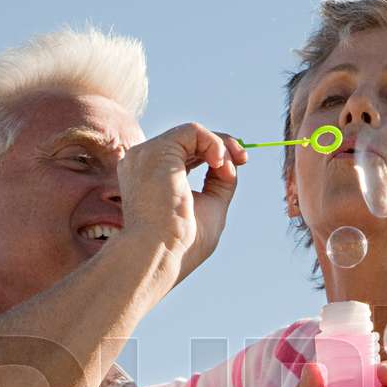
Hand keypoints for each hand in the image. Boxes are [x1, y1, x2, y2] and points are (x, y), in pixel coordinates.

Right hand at [115, 123, 246, 285]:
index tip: (238, 164)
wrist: (158, 255)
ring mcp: (147, 155)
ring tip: (228, 170)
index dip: (214, 153)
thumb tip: (232, 164)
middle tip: (243, 159)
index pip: (185, 153)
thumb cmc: (181, 243)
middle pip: (189, 140)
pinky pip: (193, 131)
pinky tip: (219, 163)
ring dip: (221, 147)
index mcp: (151, 178)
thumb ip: (218, 184)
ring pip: (192, 133)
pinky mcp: (157, 151)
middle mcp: (144, 163)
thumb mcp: (209, 208)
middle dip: (223, 146)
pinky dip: (214, 143)